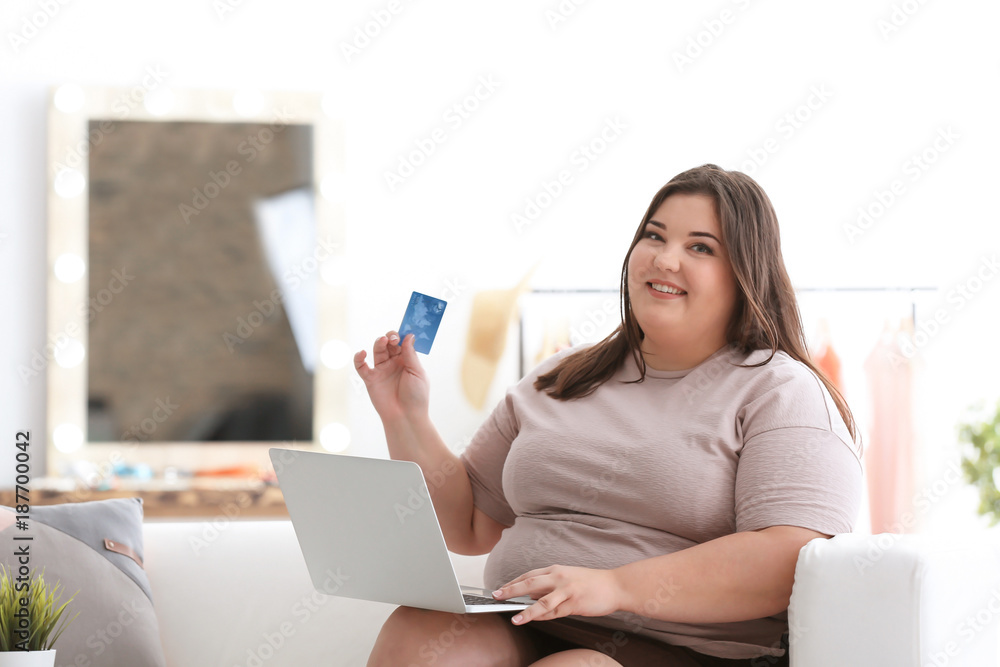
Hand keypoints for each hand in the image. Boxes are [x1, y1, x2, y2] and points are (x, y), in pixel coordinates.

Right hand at [353, 331, 428, 421]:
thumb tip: (408, 335)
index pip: (402, 342)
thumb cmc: (416, 396)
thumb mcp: (417, 372)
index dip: (402, 335)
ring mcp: (382, 370)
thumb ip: (410, 354)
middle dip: (391, 337)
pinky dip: (359, 358)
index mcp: (407, 360)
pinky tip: (362, 353)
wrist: (406, 416)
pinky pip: (361, 366)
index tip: (403, 331)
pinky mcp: (370, 379)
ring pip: (377, 350)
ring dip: (379, 342)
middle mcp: (394, 363)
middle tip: (393, 338)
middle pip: (389, 343)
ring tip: (383, 340)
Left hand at [493, 565, 623, 624]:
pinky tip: (532, 620)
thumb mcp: (568, 578)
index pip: (529, 575)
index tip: (500, 588)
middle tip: (496, 596)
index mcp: (556, 570)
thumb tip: (531, 595)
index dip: (513, 582)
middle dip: (511, 590)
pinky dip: (542, 617)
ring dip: (525, 610)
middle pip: (529, 583)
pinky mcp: (574, 603)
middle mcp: (559, 577)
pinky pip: (555, 612)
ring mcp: (567, 590)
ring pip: (541, 601)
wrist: (616, 585)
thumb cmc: (592, 583)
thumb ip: (551, 586)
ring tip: (514, 618)